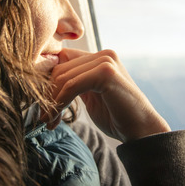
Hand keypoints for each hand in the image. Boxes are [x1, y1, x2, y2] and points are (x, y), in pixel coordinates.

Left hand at [43, 48, 169, 142]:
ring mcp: (105, 61)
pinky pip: (71, 86)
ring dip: (51, 102)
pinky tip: (55, 119)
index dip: (48, 81)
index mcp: (99, 58)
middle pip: (59, 68)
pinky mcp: (105, 73)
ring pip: (63, 77)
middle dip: (47, 94)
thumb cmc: (116, 117)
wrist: (142, 131)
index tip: (42, 105)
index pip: (62, 60)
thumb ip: (74, 84)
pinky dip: (59, 103)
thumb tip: (45, 83)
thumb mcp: (90, 96)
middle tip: (43, 118)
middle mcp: (103, 55)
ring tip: (49, 121)